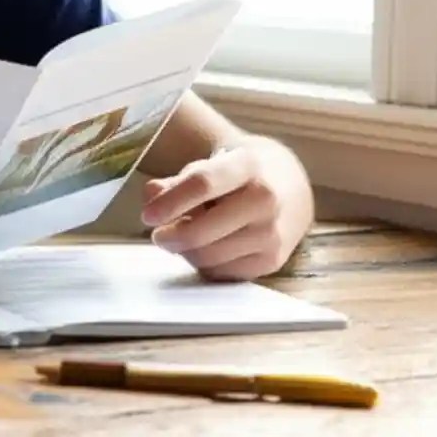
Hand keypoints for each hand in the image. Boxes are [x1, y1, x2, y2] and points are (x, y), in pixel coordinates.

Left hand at [140, 136, 313, 280]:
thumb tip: (151, 196)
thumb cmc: (238, 175)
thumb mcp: (210, 164)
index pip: (203, 184)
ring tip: (183, 238)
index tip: (147, 216)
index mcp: (247, 165)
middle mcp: (266, 199)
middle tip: (158, 234)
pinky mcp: (272, 261)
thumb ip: (176, 181)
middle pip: (202, 230)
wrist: (289, 187)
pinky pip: (222, 273)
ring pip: (208, 256)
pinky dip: (205, 264)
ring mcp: (271, 233)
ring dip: (185, 251)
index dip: (170, 202)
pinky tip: (207, 248)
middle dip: (170, 236)